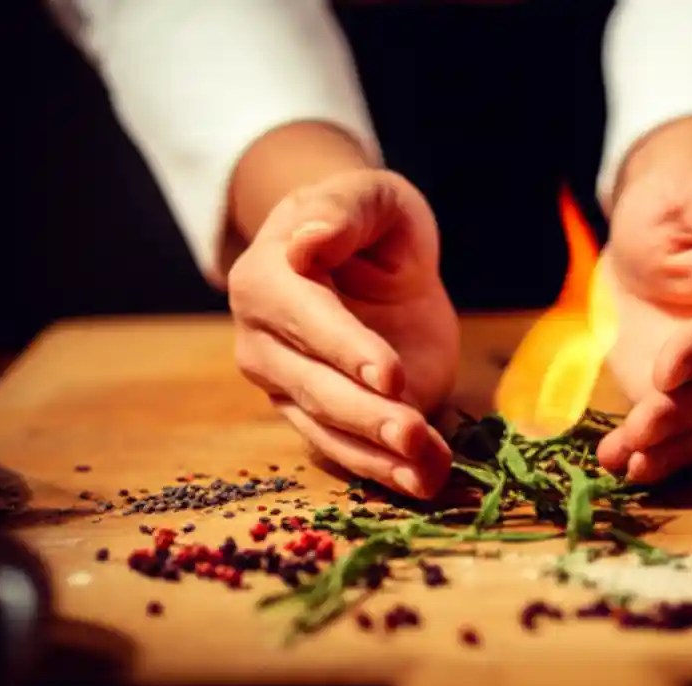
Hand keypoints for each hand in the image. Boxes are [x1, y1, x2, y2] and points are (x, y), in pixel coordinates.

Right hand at [228, 169, 458, 497]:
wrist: (367, 258)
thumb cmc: (365, 221)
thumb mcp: (368, 197)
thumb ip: (342, 211)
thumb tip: (307, 242)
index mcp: (266, 279)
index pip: (306, 319)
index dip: (347, 349)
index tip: (391, 376)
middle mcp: (263, 340)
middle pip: (314, 386)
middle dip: (367, 415)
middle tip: (414, 435)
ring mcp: (286, 386)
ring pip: (328, 429)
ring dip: (379, 456)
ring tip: (429, 472)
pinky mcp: (319, 417)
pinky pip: (346, 450)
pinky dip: (385, 472)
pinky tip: (424, 483)